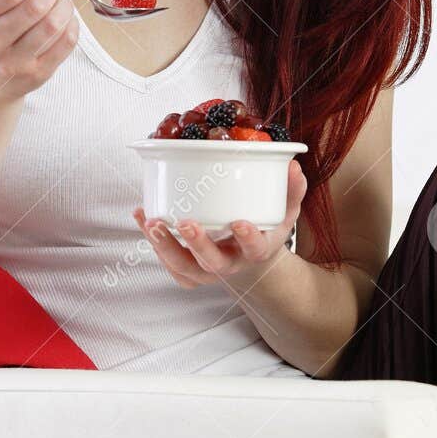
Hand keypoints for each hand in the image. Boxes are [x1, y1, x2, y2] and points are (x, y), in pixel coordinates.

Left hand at [133, 159, 306, 288]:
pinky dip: (152, 241)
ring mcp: (205, 270)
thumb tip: (293, 166)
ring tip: (151, 221)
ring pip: (182, 267)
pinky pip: (167, 263)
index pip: (255, 250)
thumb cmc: (264, 228)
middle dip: (197, 244)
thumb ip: (291, 191)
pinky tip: (142, 215)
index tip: (239, 222)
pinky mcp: (186, 271)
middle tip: (184, 222)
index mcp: (256, 251)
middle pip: (212, 263)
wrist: (248, 257)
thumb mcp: (283, 212)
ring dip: (165, 246)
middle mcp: (229, 265)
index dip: (248, 238)